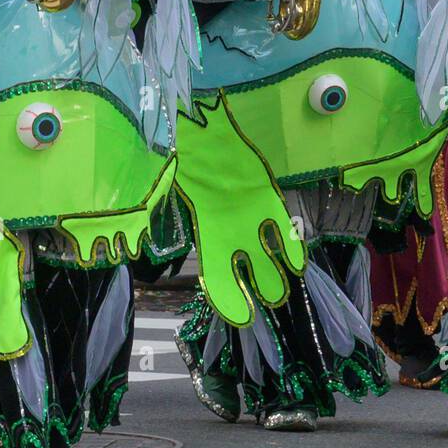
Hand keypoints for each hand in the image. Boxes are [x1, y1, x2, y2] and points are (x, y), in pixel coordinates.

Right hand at [174, 92, 306, 325]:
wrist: (203, 129)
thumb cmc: (184, 160)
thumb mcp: (172, 192)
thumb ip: (172, 216)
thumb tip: (149, 238)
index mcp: (208, 234)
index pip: (217, 278)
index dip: (229, 300)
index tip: (243, 318)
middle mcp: (232, 232)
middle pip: (247, 272)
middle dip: (258, 289)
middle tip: (268, 303)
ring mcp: (251, 218)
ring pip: (267, 257)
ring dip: (275, 275)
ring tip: (283, 292)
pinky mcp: (269, 201)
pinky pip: (282, 228)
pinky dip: (291, 247)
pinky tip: (299, 263)